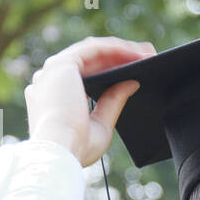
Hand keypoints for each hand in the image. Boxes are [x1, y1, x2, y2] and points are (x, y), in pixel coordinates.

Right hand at [25, 36, 156, 166]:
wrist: (61, 151)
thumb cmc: (75, 148)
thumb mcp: (101, 124)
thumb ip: (113, 102)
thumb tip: (132, 84)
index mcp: (55, 96)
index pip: (86, 76)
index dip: (112, 70)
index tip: (136, 71)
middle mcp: (52, 80)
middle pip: (92, 61)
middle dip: (121, 57)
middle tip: (147, 57)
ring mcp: (54, 70)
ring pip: (94, 52)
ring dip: (122, 50)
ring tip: (148, 53)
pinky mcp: (63, 64)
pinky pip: (94, 49)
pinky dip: (117, 48)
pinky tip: (137, 53)